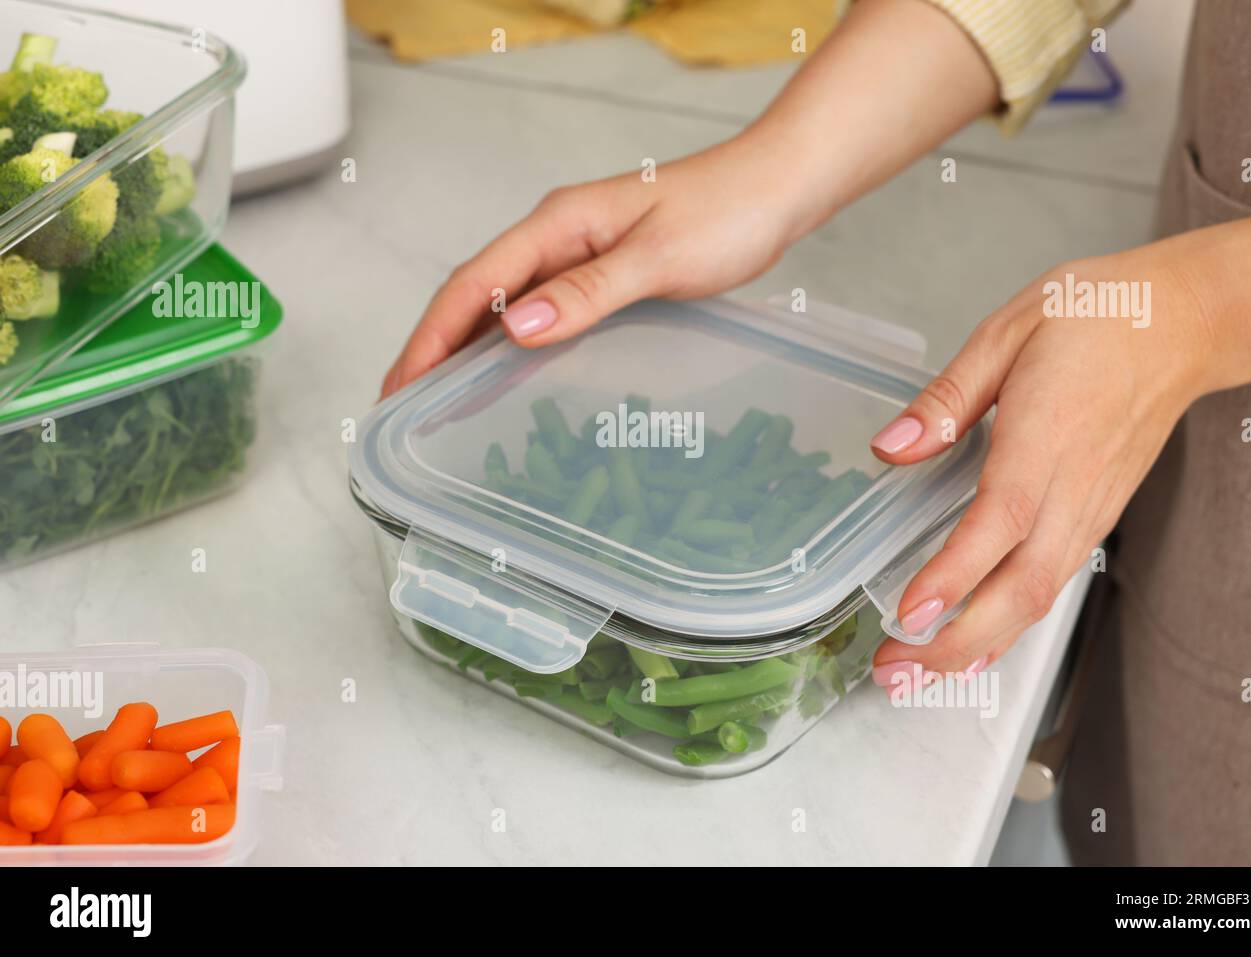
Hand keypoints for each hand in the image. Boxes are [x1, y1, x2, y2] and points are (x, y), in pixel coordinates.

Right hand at [381, 134, 804, 397]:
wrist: (776, 188)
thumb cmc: (726, 214)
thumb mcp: (657, 257)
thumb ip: (587, 293)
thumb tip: (515, 328)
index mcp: (558, 225)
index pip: (473, 285)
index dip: (430, 339)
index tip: (401, 389)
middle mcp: (557, 236)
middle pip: (475, 295)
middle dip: (433, 348)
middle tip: (404, 408)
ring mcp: (578, 253)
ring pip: (505, 305)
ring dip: (466, 348)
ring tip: (439, 401)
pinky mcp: (602, 271)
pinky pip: (541, 310)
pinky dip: (512, 343)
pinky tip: (509, 373)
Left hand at [869, 240, 1218, 684]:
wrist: (1184, 324)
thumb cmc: (1098, 319)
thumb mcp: (1007, 332)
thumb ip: (946, 397)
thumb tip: (891, 446)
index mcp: (1047, 433)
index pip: (1000, 519)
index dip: (956, 573)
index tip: (910, 611)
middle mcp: (1074, 485)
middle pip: (1023, 584)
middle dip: (957, 639)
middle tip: (894, 667)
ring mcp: (1091, 508)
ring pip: (1040, 596)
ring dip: (978, 645)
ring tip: (916, 672)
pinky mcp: (1096, 517)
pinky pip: (1052, 584)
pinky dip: (1010, 624)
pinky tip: (972, 643)